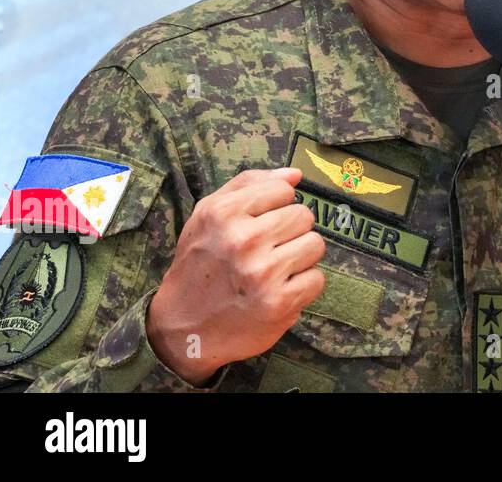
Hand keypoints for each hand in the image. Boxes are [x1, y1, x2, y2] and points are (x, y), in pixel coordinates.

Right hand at [146, 167, 325, 385]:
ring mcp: (262, 273)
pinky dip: (303, 285)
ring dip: (299, 257)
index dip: (276, 206)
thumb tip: (295, 174)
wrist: (184, 328)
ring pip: (315, 245)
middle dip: (290, 231)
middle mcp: (242, 240)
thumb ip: (250, 184)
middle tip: (267, 250)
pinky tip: (279, 290)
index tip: (260, 222)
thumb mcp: (209, 215)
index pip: (284, 190)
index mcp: (223, 213)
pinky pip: (317, 278)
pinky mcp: (279, 302)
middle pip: (304, 216)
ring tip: (274, 269)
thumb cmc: (200, 264)